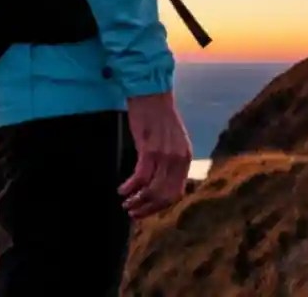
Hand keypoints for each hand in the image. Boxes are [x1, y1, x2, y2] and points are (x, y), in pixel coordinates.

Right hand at [118, 91, 192, 218]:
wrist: (152, 94)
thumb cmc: (159, 116)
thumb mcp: (173, 140)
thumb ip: (172, 160)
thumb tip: (162, 181)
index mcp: (185, 158)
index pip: (176, 193)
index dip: (160, 206)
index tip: (147, 211)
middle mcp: (178, 159)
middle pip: (164, 196)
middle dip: (147, 208)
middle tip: (133, 213)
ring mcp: (165, 155)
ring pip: (152, 189)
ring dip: (137, 201)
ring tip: (126, 204)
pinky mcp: (150, 149)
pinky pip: (140, 177)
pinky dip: (130, 187)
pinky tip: (121, 190)